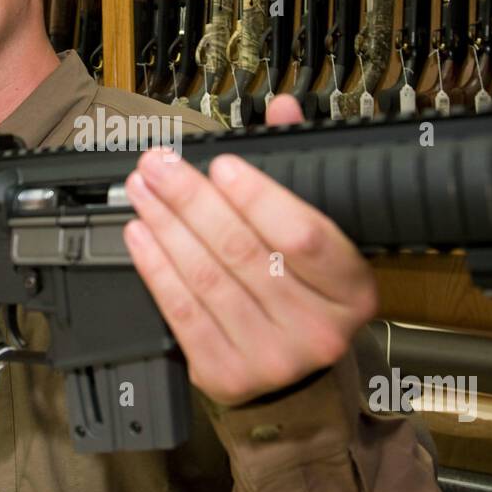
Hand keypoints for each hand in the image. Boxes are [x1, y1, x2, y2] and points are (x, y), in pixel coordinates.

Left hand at [122, 94, 377, 406]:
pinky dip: (156, 268)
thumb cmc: (305, 294)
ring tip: (142, 190)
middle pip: (243, 252)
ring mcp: (271, 357)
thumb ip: (298, 171)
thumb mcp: (320, 238)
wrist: (298, 384)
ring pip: (206, 279)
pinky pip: (181, 312)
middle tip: (159, 165)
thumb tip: (280, 107)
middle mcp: (317, 328)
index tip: (221, 164)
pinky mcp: (226, 374)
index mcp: (351, 289)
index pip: (303, 236)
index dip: (259, 197)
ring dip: (166, 227)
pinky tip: (140, 235)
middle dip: (192, 200)